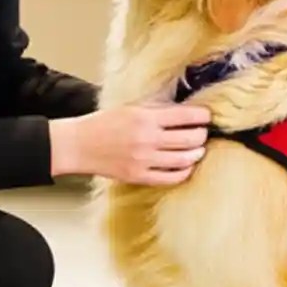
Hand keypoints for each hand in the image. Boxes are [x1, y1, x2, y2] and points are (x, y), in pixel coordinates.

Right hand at [49, 104, 210, 185]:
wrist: (79, 145)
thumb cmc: (104, 123)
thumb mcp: (130, 108)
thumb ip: (156, 110)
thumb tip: (183, 111)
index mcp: (145, 118)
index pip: (185, 116)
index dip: (202, 116)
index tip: (207, 116)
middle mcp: (147, 139)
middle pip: (190, 139)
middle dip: (202, 135)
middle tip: (204, 133)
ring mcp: (144, 160)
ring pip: (184, 159)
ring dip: (197, 154)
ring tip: (198, 150)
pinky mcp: (139, 176)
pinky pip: (171, 178)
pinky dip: (184, 172)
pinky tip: (186, 166)